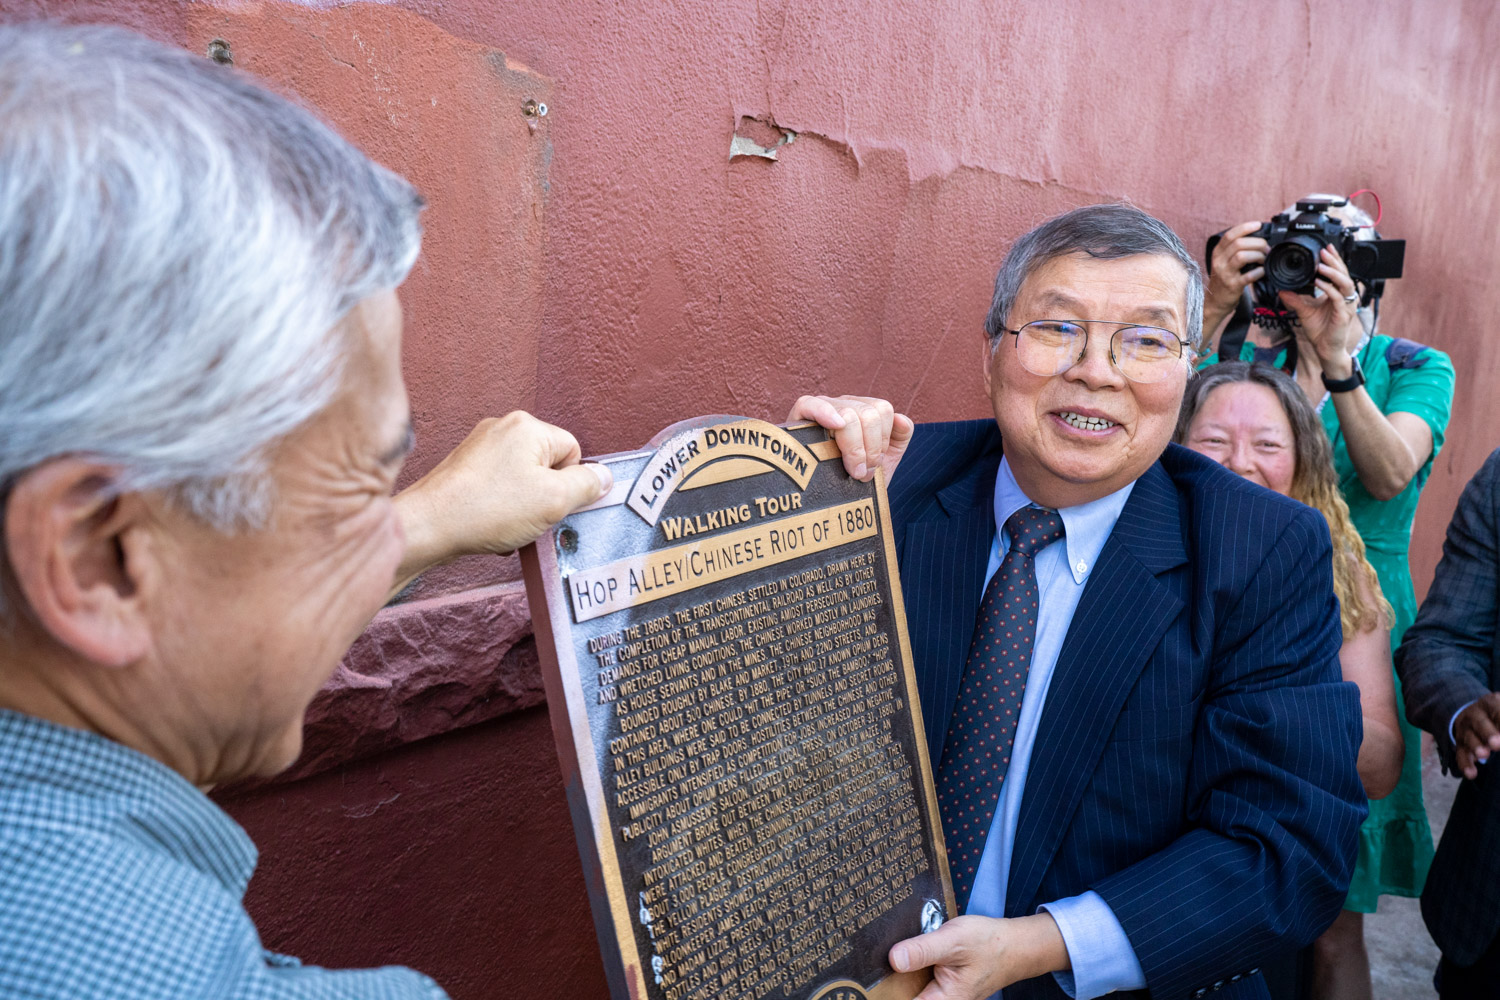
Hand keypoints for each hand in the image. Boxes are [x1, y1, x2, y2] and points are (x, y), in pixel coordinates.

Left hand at [392, 413, 610, 588]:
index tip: (552, 504)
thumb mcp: (553, 500)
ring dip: (523, 505)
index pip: (573, 452)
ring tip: (506, 523)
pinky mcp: (464, 467)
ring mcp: (480, 446)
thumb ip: (587, 486)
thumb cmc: (486, 509)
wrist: (429, 525)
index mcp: (528, 427)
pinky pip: (499, 486)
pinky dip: (501, 506)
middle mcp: (503, 428)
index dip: (570, 484)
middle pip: (548, 465)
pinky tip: (491, 524)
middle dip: (544, 496)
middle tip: (529, 517)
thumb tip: (604, 478)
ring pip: (523, 478)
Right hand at [786, 394, 913, 481]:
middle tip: (863, 474)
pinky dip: (825, 413)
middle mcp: (842, 405)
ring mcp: (820, 408)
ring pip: (848, 415)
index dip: (882, 440)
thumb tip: (901, 419)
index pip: (882, 409)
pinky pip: (811, 404)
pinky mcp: (799, 417)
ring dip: (854, 448)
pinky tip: (835, 425)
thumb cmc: (852, 480)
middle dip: (870, 449)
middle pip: (868, 413)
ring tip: (851, 471)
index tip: (873, 465)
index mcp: (862, 410)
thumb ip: (900, 438)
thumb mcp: (884, 461)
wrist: (828, 505)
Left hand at [888, 913, 1068, 999]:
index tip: (864, 981)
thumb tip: (894, 959)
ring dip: (899, 971)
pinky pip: (916, 979)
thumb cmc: (989, 944)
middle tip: (872, 961)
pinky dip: (909, 965)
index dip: (882, 992)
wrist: (1014, 945)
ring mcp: (939, 994)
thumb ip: (923, 950)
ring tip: (888, 954)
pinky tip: (904, 952)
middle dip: (889, 979)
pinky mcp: (939, 983)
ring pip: (907, 986)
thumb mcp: (953, 940)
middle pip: (902, 993)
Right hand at [1206, 221, 1268, 314]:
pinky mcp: (1232, 285)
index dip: (1245, 228)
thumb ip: (1235, 249)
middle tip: (1266, 248)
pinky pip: (1249, 275)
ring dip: (1258, 255)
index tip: (1258, 225)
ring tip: (1263, 259)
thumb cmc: (1224, 278)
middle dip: (1257, 243)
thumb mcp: (1224, 260)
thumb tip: (1258, 237)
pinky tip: (1262, 271)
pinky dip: (1259, 272)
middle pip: (1239, 244)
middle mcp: (1219, 261)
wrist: (1215, 300)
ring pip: (1242, 256)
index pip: (1230, 235)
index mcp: (1218, 252)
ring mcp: (1225, 274)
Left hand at [1277, 245, 1362, 378]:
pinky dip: (1329, 289)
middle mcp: (1345, 298)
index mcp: (1338, 294)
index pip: (1338, 273)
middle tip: (1324, 251)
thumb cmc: (1320, 331)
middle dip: (1334, 261)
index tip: (1325, 248)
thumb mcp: (1304, 311)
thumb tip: (1282, 291)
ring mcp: (1346, 306)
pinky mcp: (1343, 314)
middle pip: (1344, 274)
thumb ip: (1295, 300)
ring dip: (1333, 273)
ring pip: (1345, 284)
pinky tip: (1320, 283)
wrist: (1325, 349)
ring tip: (1322, 265)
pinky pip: (1338, 298)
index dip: (1334, 260)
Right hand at [1454, 693, 1499, 778]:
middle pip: (1480, 723)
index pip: (1497, 710)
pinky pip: (1461, 754)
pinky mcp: (1460, 744)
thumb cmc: (1497, 714)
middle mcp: (1475, 715)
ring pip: (1469, 739)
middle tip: (1496, 744)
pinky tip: (1471, 774)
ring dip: (1476, 747)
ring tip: (1484, 756)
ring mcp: (1465, 729)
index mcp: (1490, 702)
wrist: (1475, 713)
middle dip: (1488, 734)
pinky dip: (1465, 764)